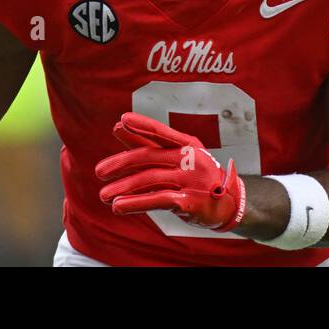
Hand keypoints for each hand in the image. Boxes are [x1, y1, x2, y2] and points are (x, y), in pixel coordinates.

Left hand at [95, 112, 246, 231]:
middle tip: (99, 172)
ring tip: (104, 196)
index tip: (121, 122)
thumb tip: (118, 126)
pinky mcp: (190, 201)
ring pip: (150, 179)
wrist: (229, 203)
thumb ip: (148, 143)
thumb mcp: (178, 156)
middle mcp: (190, 158)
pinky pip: (158, 200)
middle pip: (149, 157)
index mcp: (187, 144)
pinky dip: (136, 203)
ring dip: (123, 188)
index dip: (142, 126)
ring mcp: (191, 180)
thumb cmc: (197, 175)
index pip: (161, 132)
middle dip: (121, 163)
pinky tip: (119, 206)